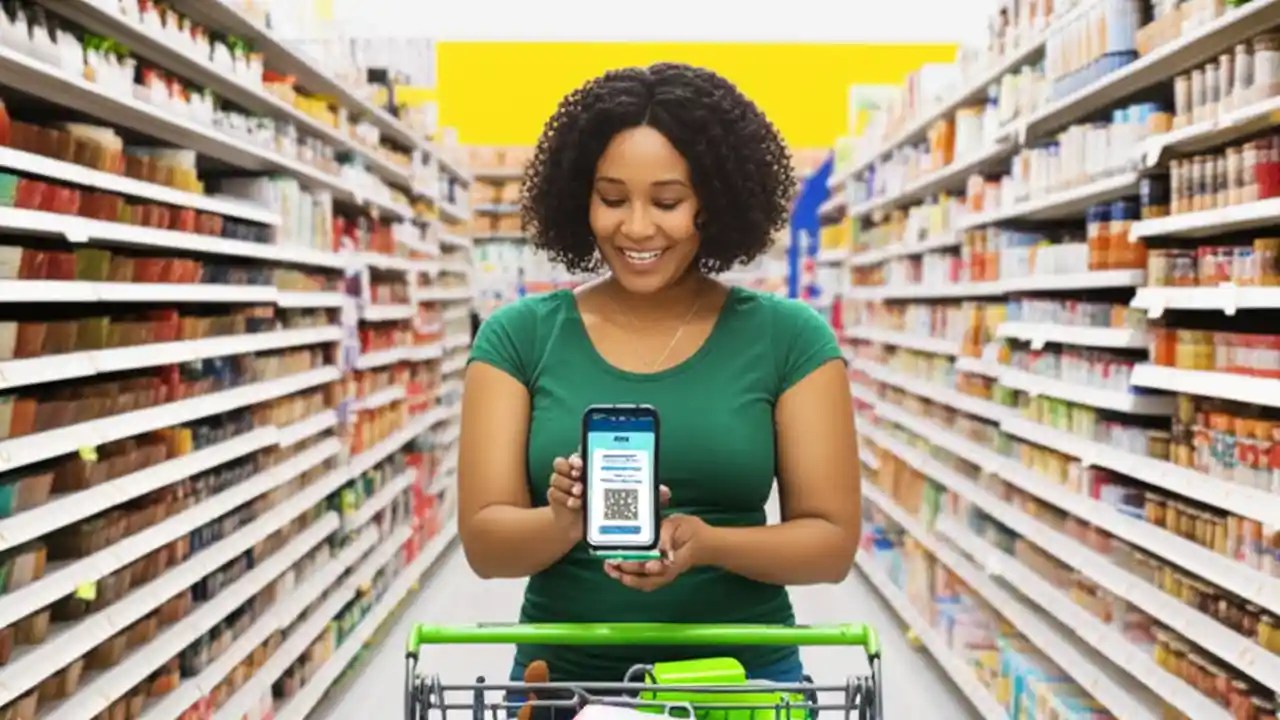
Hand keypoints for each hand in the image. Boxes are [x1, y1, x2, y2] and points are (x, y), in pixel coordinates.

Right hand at [548, 454, 670, 542]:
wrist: (583, 526)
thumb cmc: (607, 507)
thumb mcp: (628, 499)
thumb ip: (645, 493)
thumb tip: (665, 491)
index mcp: (592, 466)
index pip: (583, 452)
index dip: (582, 453)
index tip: (585, 460)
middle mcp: (575, 472)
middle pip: (565, 460)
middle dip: (571, 466)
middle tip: (580, 475)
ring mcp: (563, 484)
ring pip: (557, 475)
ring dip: (567, 483)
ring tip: (580, 493)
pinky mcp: (555, 497)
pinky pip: (553, 493)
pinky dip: (563, 498)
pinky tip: (574, 504)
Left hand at [604, 514, 708, 591]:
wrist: (704, 544)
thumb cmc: (691, 530)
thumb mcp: (681, 523)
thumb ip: (668, 533)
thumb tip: (658, 545)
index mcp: (674, 559)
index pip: (657, 566)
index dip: (642, 566)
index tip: (626, 562)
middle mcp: (667, 571)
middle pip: (646, 577)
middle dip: (626, 571)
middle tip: (610, 562)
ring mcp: (663, 576)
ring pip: (643, 583)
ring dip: (625, 577)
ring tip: (609, 568)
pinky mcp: (659, 576)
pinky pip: (643, 583)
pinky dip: (630, 579)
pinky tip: (617, 572)